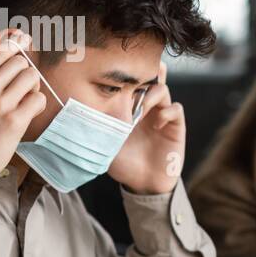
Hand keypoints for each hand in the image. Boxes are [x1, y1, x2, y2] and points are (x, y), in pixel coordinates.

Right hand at [0, 33, 46, 188]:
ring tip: (22, 102)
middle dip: (25, 73)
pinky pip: (38, 98)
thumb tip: (6, 43)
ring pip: (31, 76)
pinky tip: (27, 114)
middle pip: (19, 62)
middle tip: (20, 90)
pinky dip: (37, 105)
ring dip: (32, 87)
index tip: (24, 39)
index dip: (16, 43)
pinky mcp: (14, 120)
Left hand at [108, 63, 185, 194]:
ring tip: (141, 110)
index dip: (123, 76)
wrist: (143, 182)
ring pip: (162, 89)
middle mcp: (145, 107)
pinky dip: (167, 112)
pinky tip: (157, 125)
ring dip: (151, 95)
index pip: (128, 83)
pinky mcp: (175, 125)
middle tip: (132, 80)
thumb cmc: (123, 163)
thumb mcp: (105, 143)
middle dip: (142, 74)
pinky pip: (176, 108)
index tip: (112, 78)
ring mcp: (161, 114)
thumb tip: (79, 112)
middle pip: (148, 78)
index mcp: (127, 108)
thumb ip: (99, 125)